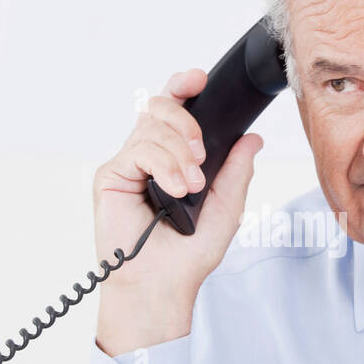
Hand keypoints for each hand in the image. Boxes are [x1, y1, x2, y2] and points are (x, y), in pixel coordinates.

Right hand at [93, 68, 261, 353]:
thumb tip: (253, 138)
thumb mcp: (227, 206)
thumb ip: (236, 170)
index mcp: (174, 157)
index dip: (183, 86)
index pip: (175, 109)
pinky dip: (163, 165)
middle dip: (185, 119)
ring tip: (191, 185)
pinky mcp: (110, 176)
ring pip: (151, 126)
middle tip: (200, 153)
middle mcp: (149, 155)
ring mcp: (128, 164)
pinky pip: (138, 149)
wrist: (163, 284)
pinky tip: (175, 189)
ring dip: (178, 152)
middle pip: (160, 106)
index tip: (200, 79)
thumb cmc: (190, 254)